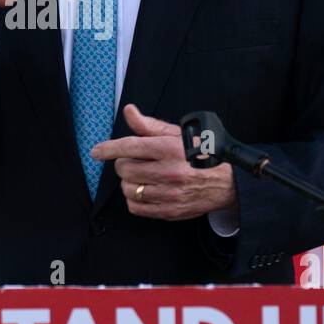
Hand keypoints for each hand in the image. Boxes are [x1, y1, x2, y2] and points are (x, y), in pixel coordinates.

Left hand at [91, 104, 237, 219]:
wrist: (228, 182)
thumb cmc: (202, 154)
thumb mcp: (178, 134)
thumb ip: (150, 125)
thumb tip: (129, 112)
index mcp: (169, 149)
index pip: (129, 147)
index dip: (108, 149)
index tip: (96, 151)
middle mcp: (169, 172)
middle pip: (125, 169)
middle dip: (124, 164)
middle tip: (136, 161)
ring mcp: (169, 194)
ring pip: (128, 189)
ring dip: (129, 182)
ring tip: (142, 176)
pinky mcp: (169, 211)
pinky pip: (136, 207)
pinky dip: (134, 199)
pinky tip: (145, 190)